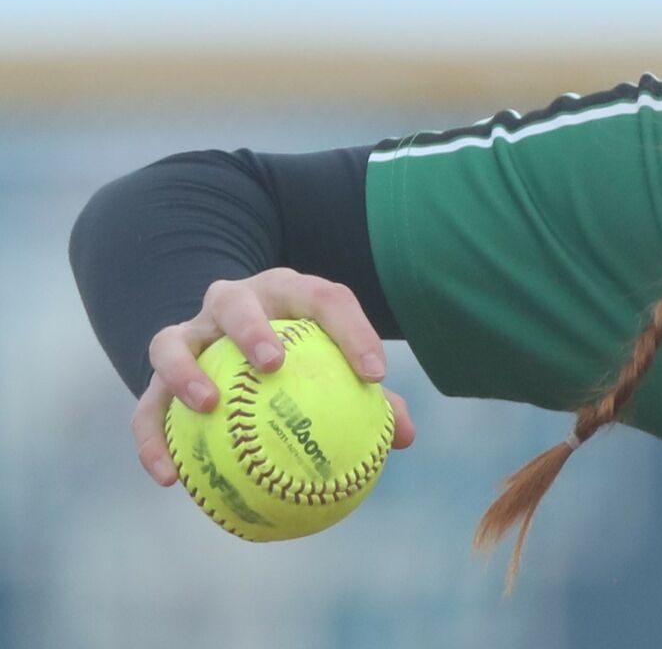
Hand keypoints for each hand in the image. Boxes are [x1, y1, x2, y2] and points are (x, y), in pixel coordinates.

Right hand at [132, 268, 416, 486]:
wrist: (229, 334)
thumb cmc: (302, 353)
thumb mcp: (336, 365)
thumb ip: (372, 399)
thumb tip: (404, 438)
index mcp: (287, 294)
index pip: (325, 299)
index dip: (354, 331)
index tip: (376, 375)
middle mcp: (231, 304)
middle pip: (234, 302)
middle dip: (252, 328)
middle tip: (274, 363)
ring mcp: (189, 334)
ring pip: (171, 342)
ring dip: (186, 371)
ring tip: (209, 405)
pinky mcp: (158, 373)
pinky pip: (146, 404)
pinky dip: (152, 439)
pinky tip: (170, 478)